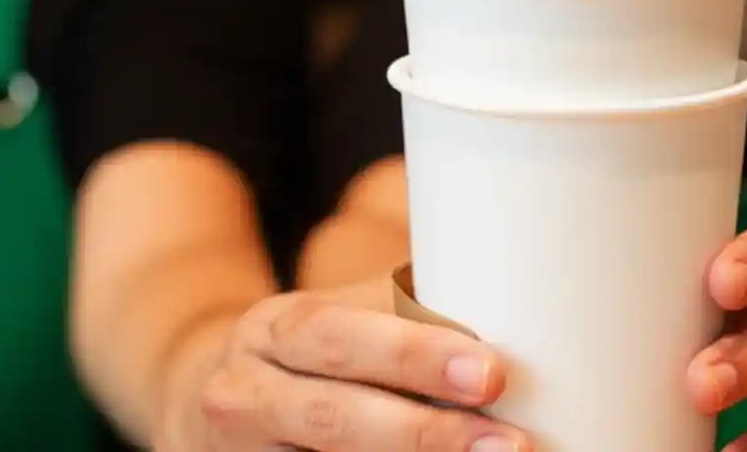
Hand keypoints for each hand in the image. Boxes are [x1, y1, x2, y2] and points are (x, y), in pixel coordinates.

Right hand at [156, 283, 531, 451]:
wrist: (222, 401)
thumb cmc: (321, 354)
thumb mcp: (341, 321)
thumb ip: (407, 318)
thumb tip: (524, 309)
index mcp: (277, 329)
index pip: (341, 337)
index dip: (415, 357)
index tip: (492, 373)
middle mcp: (244, 392)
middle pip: (334, 418)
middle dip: (425, 434)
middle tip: (507, 442)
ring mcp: (243, 451)